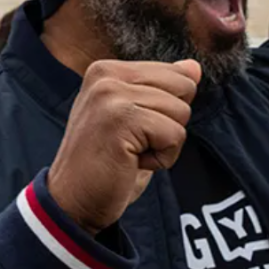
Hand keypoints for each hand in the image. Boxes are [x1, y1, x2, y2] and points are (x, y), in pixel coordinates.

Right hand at [46, 59, 199, 234]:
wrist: (73, 201)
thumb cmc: (105, 164)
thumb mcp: (136, 119)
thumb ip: (162, 89)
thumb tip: (195, 67)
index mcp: (107, 69)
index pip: (176, 74)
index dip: (165, 111)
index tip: (131, 131)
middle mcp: (106, 75)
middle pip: (183, 88)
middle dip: (170, 123)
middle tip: (132, 143)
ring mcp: (110, 95)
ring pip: (181, 113)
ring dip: (164, 144)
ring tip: (129, 154)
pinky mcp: (121, 120)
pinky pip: (174, 135)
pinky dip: (161, 159)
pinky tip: (131, 163)